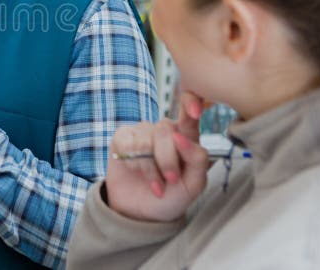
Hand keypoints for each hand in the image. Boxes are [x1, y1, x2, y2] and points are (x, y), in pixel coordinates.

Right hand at [105, 90, 208, 221]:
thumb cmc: (171, 197)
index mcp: (187, 137)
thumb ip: (197, 160)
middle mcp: (165, 130)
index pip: (189, 114)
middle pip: (167, 132)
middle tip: (170, 180)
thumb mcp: (193, 185)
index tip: (195, 110)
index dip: (189, 106)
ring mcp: (142, 132)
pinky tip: (136, 172)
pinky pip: (128, 144)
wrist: (141, 213)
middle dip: (167, 160)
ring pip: (146, 140)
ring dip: (150, 168)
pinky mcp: (122, 137)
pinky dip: (134, 164)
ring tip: (154, 183)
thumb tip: (181, 137)